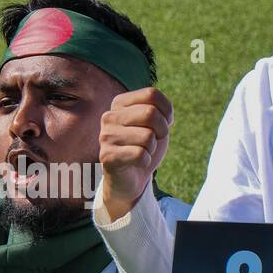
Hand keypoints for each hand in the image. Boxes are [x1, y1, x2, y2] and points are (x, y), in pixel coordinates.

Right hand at [97, 87, 171, 222]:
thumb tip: (165, 112)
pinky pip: (141, 155)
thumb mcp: (155, 123)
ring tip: (141, 151)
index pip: (151, 94)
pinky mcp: (107, 156)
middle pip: (150, 113)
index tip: (163, 123)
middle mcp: (109, 116)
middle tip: (154, 140)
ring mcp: (106, 136)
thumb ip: (158, 109)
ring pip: (148, 136)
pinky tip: (136, 163)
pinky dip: (146, 161)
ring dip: (152, 148)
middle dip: (162, 130)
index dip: (166, 111)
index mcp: (119, 103)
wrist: (130, 178)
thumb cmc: (144, 146)